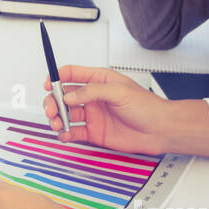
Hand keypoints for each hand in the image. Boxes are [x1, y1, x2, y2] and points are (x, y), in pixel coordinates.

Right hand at [43, 65, 208, 157]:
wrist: (160, 130)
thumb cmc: (147, 107)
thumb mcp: (118, 91)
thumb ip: (91, 92)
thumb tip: (69, 96)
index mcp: (99, 80)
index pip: (71, 74)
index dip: (57, 78)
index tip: (48, 85)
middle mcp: (93, 97)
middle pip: (64, 96)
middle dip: (53, 101)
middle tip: (53, 109)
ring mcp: (92, 115)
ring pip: (66, 114)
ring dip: (57, 118)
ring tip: (58, 123)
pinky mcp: (94, 132)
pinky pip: (73, 132)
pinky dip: (65, 134)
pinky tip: (65, 134)